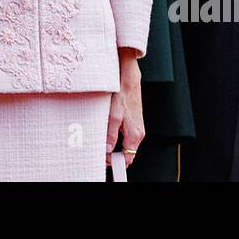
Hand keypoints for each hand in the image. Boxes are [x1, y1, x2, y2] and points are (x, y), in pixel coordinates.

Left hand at [107, 49, 144, 164]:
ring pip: (125, 143)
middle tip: (100, 149)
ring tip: (102, 138)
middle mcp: (138, 132)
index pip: (128, 158)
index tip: (105, 160)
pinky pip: (125, 135)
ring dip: (113, 144)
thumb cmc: (123, 93)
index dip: (116, 161)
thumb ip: (111, 134)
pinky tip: (107, 128)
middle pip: (126, 152)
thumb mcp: (114, 115)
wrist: (128, 77)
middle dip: (113, 153)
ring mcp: (136, 126)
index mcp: (135, 134)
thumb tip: (107, 149)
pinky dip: (115, 135)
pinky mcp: (133, 120)